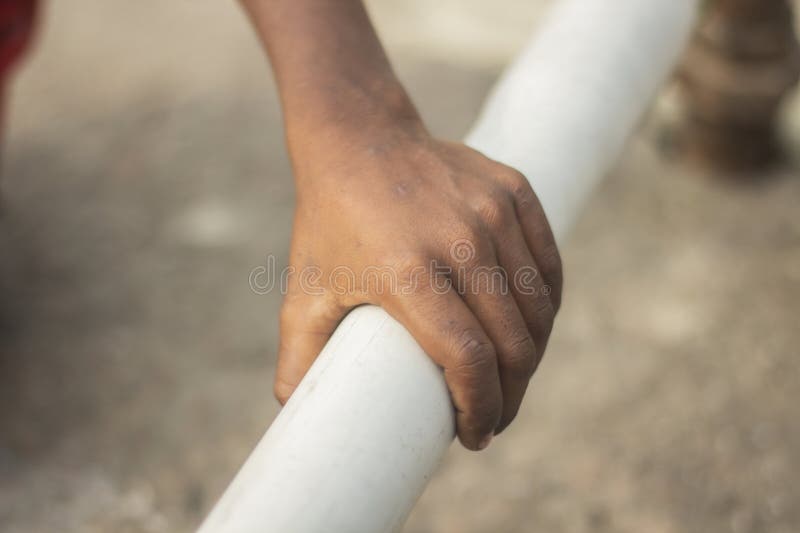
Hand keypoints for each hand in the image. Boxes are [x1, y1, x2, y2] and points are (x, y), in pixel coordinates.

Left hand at [276, 122, 561, 450]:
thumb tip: (294, 414)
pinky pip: (548, 266)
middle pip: (512, 342)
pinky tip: (530, 333)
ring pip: (538, 308)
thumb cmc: (330, 221)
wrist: (359, 138)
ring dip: (531, 358)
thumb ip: (296, 358)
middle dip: (510, 397)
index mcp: (406, 271)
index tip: (475, 434)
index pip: (468, 357)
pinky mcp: (514, 192)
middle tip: (494, 418)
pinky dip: (546, 309)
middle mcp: (458, 239)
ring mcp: (492, 212)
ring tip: (510, 382)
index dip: (481, 408)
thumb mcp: (304, 291)